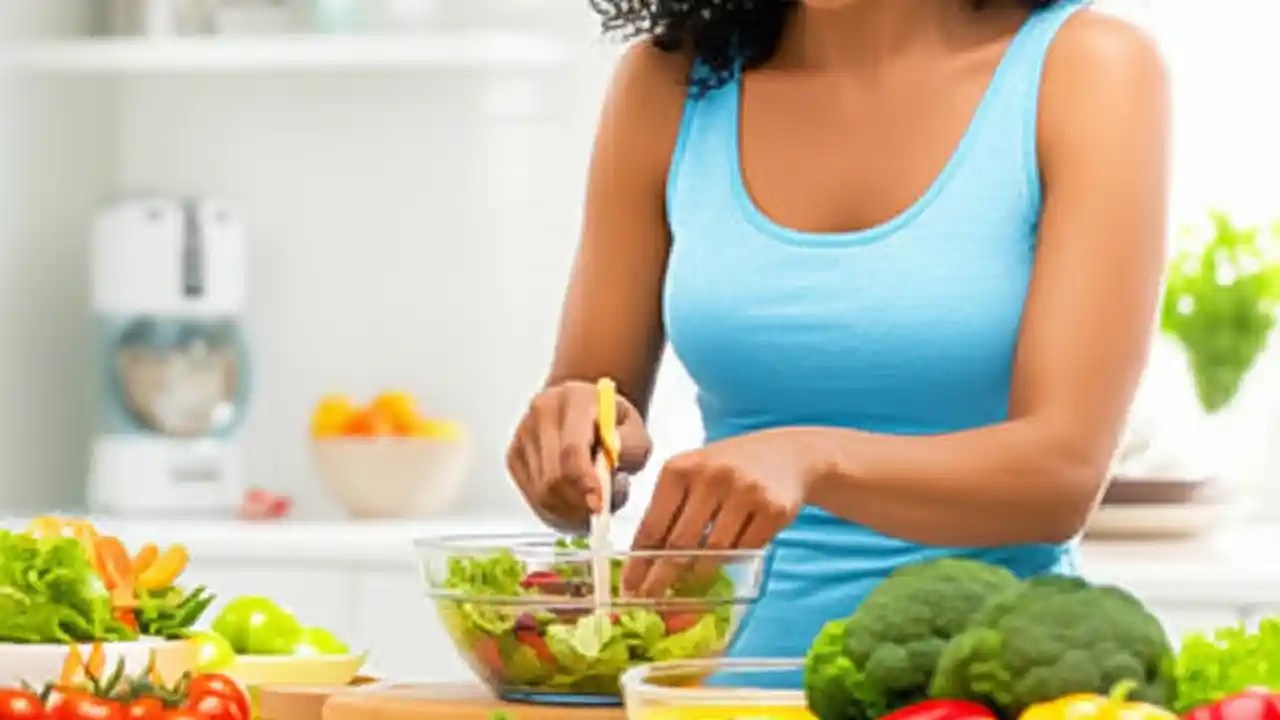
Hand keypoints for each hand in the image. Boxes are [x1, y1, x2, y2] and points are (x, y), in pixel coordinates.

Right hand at [507, 380, 651, 532]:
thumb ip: (632, 449)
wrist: (585, 410)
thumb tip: (613, 473)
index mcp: (575, 398)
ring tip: (590, 502)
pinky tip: (573, 501)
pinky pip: (532, 494)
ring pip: (541, 490)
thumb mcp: (636, 430)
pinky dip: (554, 508)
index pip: (572, 448)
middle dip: (578, 502)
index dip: (584, 482)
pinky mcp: (514, 454)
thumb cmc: (612, 423)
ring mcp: (523, 432)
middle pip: (553, 474)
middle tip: (598, 511)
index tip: (599, 505)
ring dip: (569, 508)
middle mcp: (542, 411)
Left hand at [623, 430, 809, 595]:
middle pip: (680, 543)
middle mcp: (711, 476)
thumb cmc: (727, 468)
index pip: (653, 525)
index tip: (630, 586)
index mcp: (680, 468)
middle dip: (662, 577)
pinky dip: (732, 560)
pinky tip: (726, 558)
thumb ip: (670, 508)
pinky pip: (744, 550)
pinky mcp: (774, 509)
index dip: (639, 561)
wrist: (786, 454)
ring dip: (699, 572)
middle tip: (651, 598)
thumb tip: (644, 562)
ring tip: (691, 580)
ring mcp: (745, 492)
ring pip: (713, 551)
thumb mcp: (692, 474)